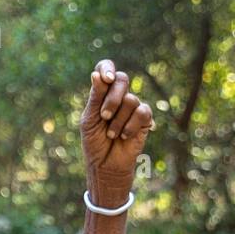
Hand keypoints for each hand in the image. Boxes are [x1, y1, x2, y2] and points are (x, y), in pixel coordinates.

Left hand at [80, 60, 154, 195]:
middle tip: (104, 117)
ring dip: (118, 120)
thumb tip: (96, 75)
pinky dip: (131, 125)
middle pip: (122, 79)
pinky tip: (124, 136)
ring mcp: (132, 107)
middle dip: (112, 99)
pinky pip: (142, 112)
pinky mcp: (144, 119)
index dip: (107, 68)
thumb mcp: (90, 120)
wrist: (105, 166)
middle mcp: (118, 96)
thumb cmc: (94, 143)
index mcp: (102, 93)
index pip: (105, 68)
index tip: (106, 78)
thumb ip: (95, 98)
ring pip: (131, 100)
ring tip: (111, 135)